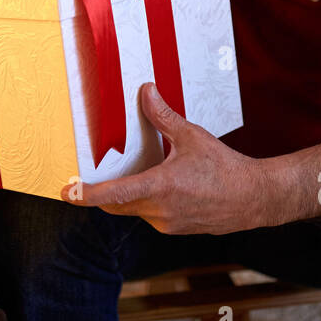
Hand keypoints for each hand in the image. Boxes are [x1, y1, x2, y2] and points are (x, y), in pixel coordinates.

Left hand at [64, 82, 269, 234]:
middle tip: (90, 178)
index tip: (67, 192)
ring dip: (130, 194)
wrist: (253, 198)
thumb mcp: (192, 136)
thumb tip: (146, 91)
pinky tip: (163, 185)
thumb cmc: (224, 168)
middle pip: (115, 205)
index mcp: (160, 187)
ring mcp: (166, 224)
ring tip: (143, 172)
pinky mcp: (174, 229)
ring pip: (133, 209)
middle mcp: (159, 210)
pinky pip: (149, 214)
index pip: (113, 195)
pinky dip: (146, 201)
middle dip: (102, 193)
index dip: (86, 195)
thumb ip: (163, 116)